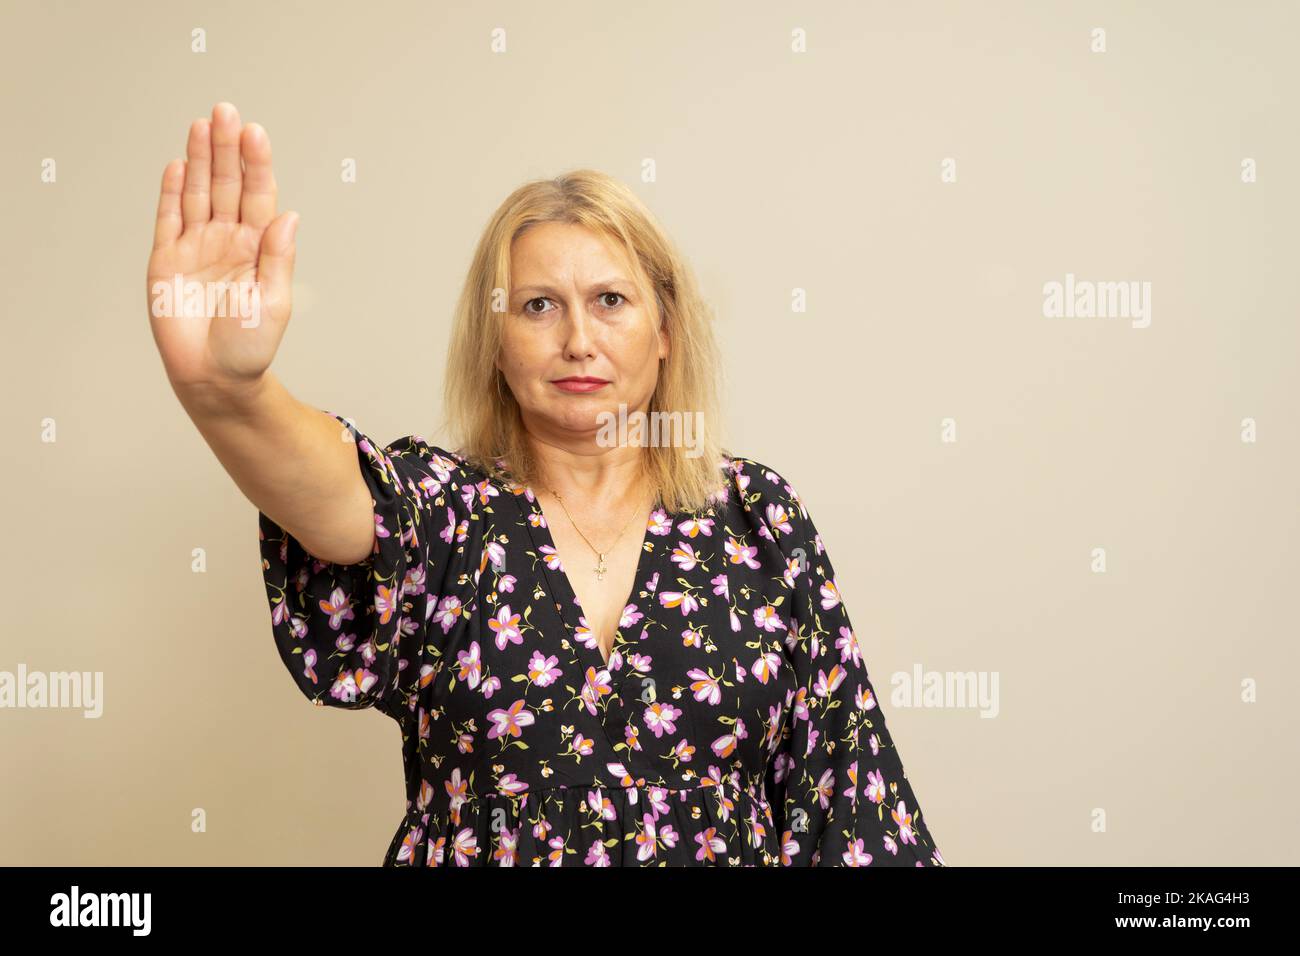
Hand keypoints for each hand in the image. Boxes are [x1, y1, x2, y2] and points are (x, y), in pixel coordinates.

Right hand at [146, 102, 297, 393]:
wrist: (214, 378)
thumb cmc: (250, 347)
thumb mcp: (273, 302)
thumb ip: (278, 258)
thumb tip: (289, 215)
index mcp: (259, 247)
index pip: (258, 195)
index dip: (256, 163)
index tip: (255, 132)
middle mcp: (228, 240)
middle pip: (226, 184)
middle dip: (226, 148)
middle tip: (226, 111)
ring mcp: (196, 247)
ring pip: (196, 193)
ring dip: (198, 159)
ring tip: (202, 124)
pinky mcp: (167, 260)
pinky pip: (168, 219)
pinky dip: (170, 192)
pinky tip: (175, 165)